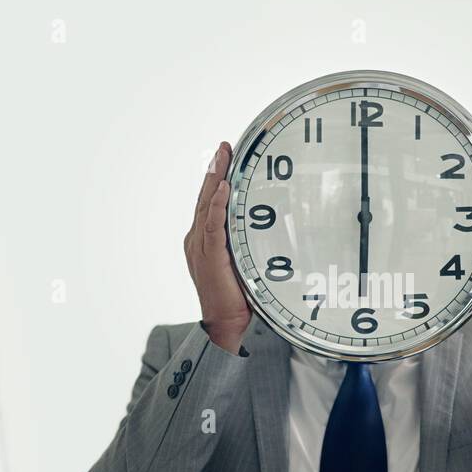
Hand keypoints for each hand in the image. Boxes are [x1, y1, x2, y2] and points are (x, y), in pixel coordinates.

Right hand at [184, 141, 251, 353]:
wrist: (224, 324)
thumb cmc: (237, 299)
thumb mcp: (245, 265)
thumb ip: (251, 246)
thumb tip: (273, 231)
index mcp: (204, 241)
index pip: (210, 203)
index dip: (217, 180)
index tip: (227, 157)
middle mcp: (197, 239)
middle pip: (205, 197)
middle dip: (215, 171)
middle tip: (224, 147)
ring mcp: (200, 246)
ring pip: (206, 205)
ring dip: (215, 179)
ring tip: (223, 157)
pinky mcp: (209, 255)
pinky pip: (211, 225)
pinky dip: (216, 206)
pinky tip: (224, 189)